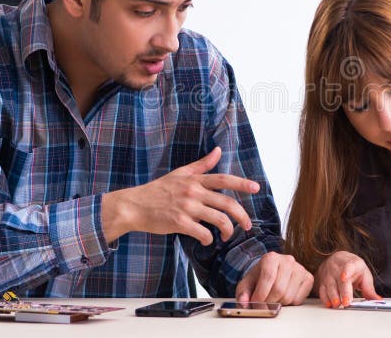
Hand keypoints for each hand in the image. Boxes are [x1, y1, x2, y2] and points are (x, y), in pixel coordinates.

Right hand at [101, 147, 259, 243]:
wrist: (133, 206)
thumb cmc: (157, 190)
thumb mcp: (180, 173)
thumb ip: (202, 165)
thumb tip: (218, 151)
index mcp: (195, 180)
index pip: (224, 179)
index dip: (242, 183)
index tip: (256, 188)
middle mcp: (193, 192)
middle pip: (227, 203)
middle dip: (241, 215)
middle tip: (247, 225)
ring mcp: (187, 208)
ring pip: (218, 219)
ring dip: (227, 230)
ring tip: (228, 235)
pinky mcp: (179, 223)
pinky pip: (202, 233)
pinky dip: (208, 239)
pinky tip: (207, 240)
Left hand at [235, 252, 313, 304]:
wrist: (273, 272)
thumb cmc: (260, 278)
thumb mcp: (248, 283)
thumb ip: (242, 293)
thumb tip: (243, 303)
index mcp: (271, 257)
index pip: (268, 277)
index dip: (261, 294)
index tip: (255, 303)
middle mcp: (287, 260)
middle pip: (279, 289)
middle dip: (269, 302)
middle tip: (263, 304)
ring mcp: (300, 269)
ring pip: (288, 296)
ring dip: (279, 303)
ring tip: (273, 299)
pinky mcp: (308, 278)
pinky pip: (298, 300)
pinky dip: (289, 304)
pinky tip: (284, 297)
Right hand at [314, 251, 380, 308]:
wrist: (336, 260)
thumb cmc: (352, 268)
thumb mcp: (363, 274)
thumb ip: (369, 288)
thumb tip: (377, 300)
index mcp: (351, 263)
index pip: (349, 266)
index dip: (346, 271)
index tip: (344, 277)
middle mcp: (338, 267)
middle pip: (340, 280)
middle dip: (343, 291)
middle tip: (346, 302)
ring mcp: (329, 274)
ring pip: (330, 285)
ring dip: (333, 296)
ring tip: (337, 304)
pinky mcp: (322, 280)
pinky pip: (322, 289)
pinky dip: (325, 297)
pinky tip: (329, 303)